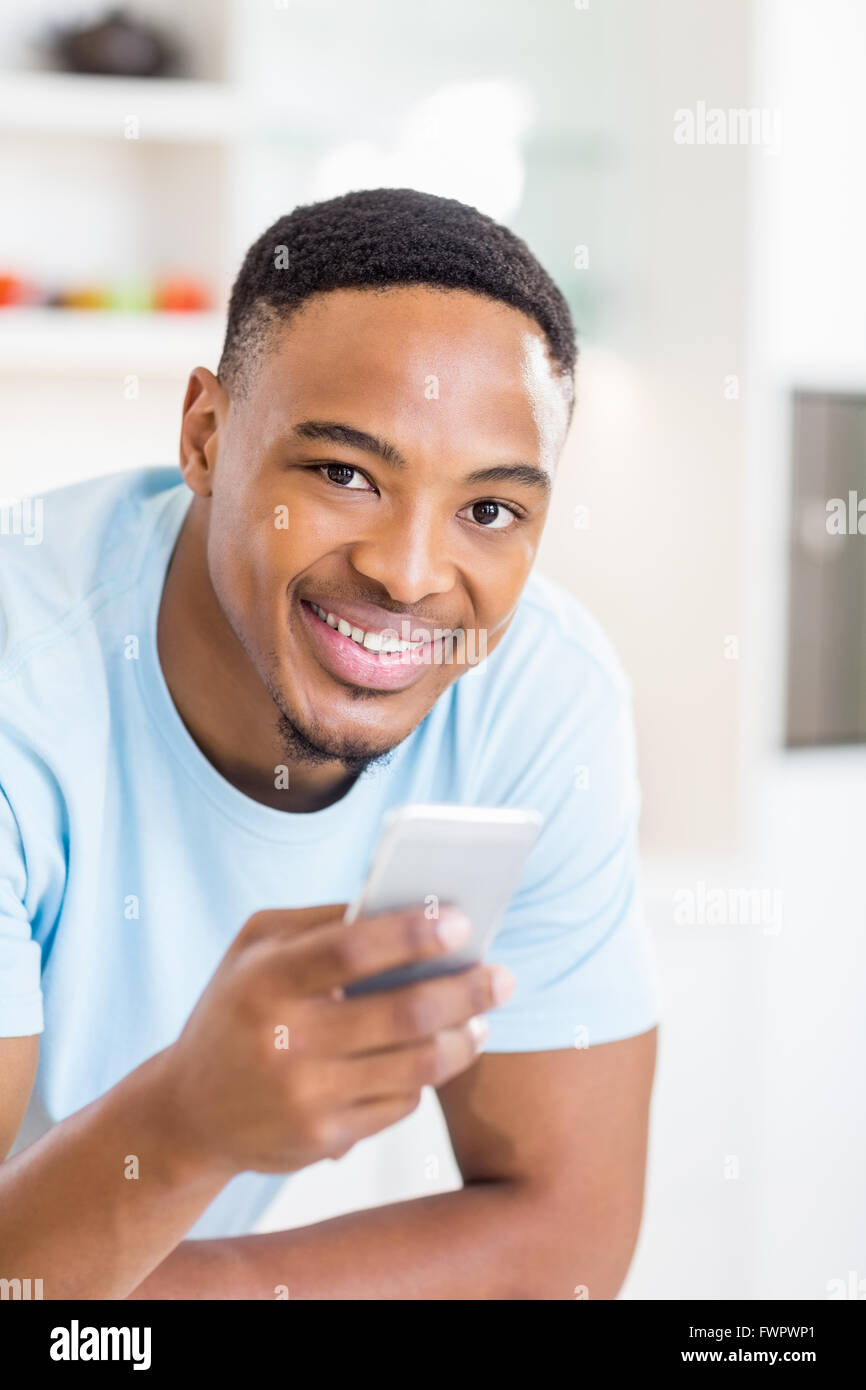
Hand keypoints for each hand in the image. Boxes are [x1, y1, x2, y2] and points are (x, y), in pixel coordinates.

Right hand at [161, 903, 514, 1178]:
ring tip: (482, 1018)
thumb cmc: (236, 1009)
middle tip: (502, 976)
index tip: (462, 922)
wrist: (187, 1114)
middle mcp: (283, 1041)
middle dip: (465, 991)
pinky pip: (400, 1104)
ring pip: (415, 1067)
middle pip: (402, 1014)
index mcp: (265, 981)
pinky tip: (436, 1055)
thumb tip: (403, 904)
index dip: (412, 933)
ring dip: (462, 1039)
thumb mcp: (253, 949)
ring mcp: (305, 1097)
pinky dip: (426, 1076)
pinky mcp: (323, 1140)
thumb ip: (320, 921)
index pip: (351, 949)